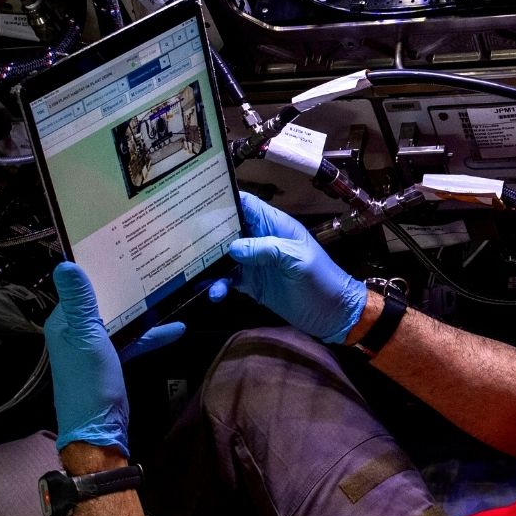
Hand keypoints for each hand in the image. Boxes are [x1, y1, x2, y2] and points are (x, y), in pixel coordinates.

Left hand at [43, 262, 187, 452]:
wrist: (99, 430)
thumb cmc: (89, 381)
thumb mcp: (87, 337)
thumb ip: (80, 302)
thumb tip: (65, 264)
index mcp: (64, 322)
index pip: (79, 286)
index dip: (97, 266)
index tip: (120, 243)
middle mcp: (76, 330)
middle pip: (102, 299)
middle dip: (125, 283)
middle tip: (151, 259)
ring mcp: (95, 346)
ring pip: (119, 318)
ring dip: (141, 308)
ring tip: (168, 289)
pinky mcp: (112, 360)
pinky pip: (132, 339)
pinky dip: (150, 334)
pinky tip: (176, 327)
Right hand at [208, 191, 364, 343]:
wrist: (333, 315)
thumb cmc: (323, 282)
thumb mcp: (298, 260)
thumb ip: (267, 249)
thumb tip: (233, 247)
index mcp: (275, 226)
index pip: (247, 205)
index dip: (224, 200)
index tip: (198, 201)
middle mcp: (262, 240)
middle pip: (228, 229)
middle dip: (207, 233)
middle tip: (182, 238)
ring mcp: (255, 262)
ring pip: (224, 256)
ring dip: (209, 263)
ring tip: (194, 272)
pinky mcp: (252, 283)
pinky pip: (228, 279)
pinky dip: (218, 284)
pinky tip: (213, 292)